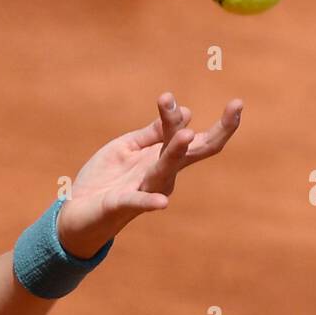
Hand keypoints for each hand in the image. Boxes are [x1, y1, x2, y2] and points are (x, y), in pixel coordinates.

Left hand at [58, 92, 242, 255]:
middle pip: (196, 150)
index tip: (239, 102)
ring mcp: (145, 188)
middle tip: (237, 106)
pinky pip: (139, 201)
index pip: (198, 137)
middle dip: (219, 130)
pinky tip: (163, 202)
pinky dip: (149, 200)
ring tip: (185, 135)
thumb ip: (152, 133)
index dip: (221, 123)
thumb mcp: (127, 148)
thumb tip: (188, 113)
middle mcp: (162, 173)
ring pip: (165, 168)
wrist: (76, 212)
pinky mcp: (122, 204)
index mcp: (164, 157)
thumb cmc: (105, 180)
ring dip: (175, 152)